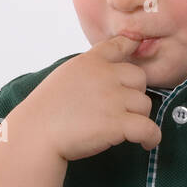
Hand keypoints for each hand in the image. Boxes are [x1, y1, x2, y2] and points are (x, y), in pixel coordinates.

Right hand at [20, 34, 162, 160]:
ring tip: (125, 129)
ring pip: (145, 104)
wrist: (34, 135)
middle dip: (135, 93)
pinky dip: (152, 137)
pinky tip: (146, 142)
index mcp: (90, 62)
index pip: (119, 44)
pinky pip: (148, 128)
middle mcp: (104, 76)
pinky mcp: (117, 123)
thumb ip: (88, 70)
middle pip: (140, 78)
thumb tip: (112, 71)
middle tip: (122, 109)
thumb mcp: (65, 77)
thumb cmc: (46, 112)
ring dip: (139, 117)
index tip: (138, 45)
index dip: (132, 45)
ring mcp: (112, 98)